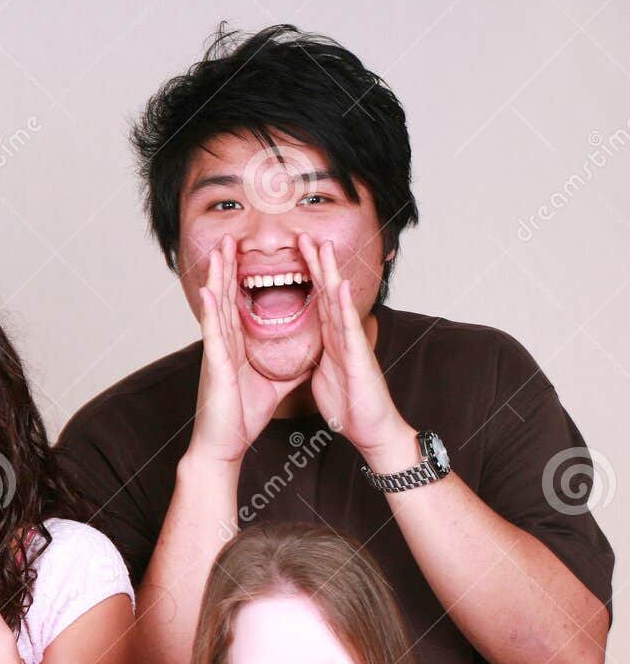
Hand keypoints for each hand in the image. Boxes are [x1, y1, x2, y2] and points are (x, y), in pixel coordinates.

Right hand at [190, 236, 302, 464]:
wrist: (223, 447)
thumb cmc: (240, 419)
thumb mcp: (275, 386)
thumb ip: (289, 367)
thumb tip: (310, 355)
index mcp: (235, 349)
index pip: (239, 305)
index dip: (241, 278)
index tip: (244, 254)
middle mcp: (223, 346)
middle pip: (225, 298)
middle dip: (227, 267)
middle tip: (229, 238)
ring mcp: (217, 354)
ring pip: (217, 308)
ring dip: (217, 277)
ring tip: (219, 251)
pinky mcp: (216, 367)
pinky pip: (213, 334)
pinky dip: (211, 310)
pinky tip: (209, 289)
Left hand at [298, 234, 416, 469]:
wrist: (370, 428)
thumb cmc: (349, 403)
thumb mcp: (323, 375)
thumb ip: (317, 355)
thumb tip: (307, 346)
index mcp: (331, 339)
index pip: (315, 300)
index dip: (305, 277)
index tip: (293, 254)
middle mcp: (343, 335)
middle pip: (326, 292)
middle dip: (316, 263)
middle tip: (303, 235)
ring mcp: (352, 343)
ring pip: (338, 302)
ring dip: (330, 273)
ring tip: (321, 246)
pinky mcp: (358, 357)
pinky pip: (348, 328)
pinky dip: (344, 306)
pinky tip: (338, 285)